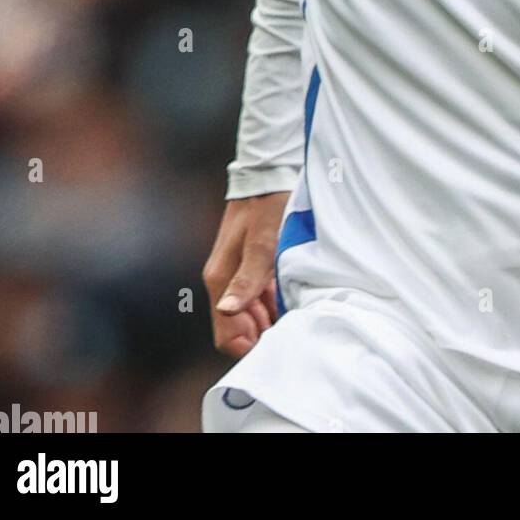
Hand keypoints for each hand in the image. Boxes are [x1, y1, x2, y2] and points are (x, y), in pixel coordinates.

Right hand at [202, 191, 289, 357]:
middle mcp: (225, 281)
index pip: (227, 335)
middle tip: (294, 326)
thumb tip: (228, 311)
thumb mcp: (263, 243)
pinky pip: (260, 296)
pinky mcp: (251, 265)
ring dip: (272, 318)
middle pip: (240, 328)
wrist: (269, 173)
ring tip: (298, 312)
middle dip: (264, 334)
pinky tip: (294, 297)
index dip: (251, 346)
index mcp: (220, 280)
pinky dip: (275, 302)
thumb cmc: (267, 205)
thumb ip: (248, 278)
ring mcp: (237, 273)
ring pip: (252, 313)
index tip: (278, 342)